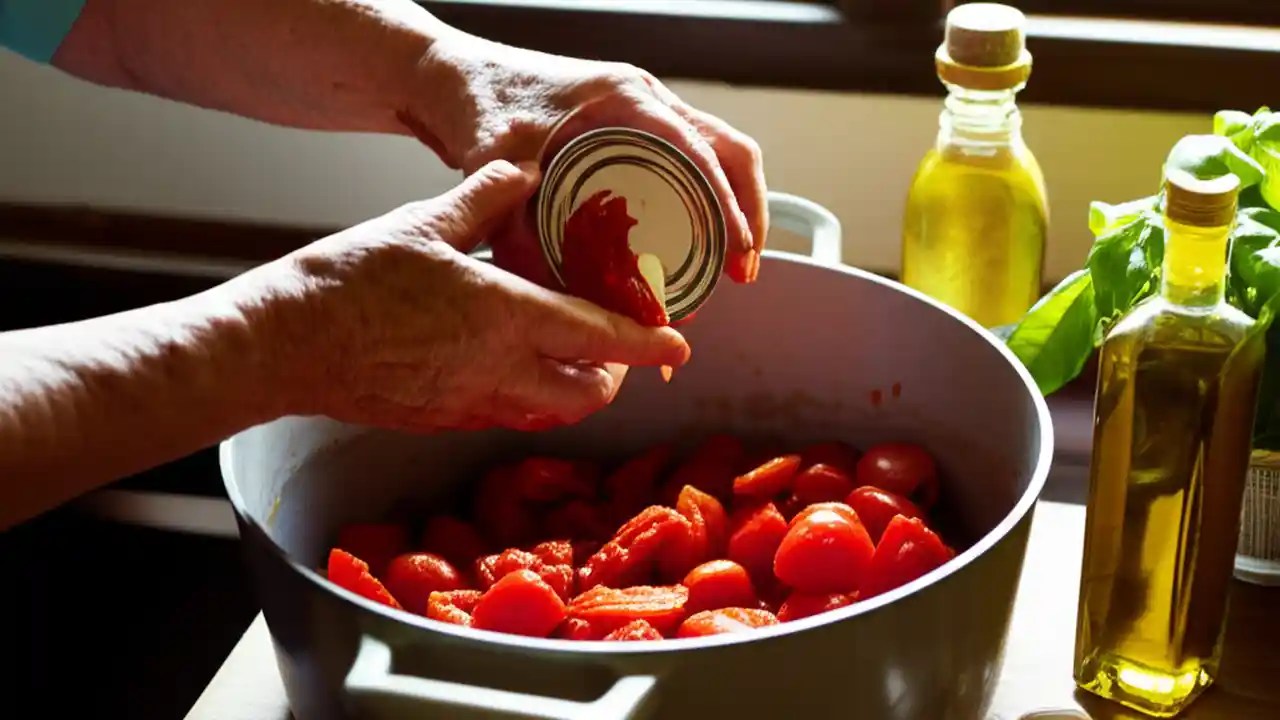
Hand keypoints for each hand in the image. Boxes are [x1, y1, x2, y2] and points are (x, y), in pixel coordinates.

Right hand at [251, 160, 689, 432]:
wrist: (286, 344)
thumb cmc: (350, 279)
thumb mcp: (424, 223)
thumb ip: (484, 200)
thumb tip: (522, 174)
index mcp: (502, 317)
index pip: (599, 339)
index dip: (647, 345)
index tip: (678, 346)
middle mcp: (497, 372)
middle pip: (587, 394)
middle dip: (614, 376)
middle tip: (614, 348)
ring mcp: (471, 405)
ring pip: (550, 412)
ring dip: (574, 390)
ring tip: (568, 355)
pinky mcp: (445, 421)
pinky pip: (509, 416)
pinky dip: (530, 397)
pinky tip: (511, 365)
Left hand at [414, 31, 767, 286]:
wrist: (453, 77)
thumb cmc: (477, 108)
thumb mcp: (497, 175)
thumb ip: (522, 235)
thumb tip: (558, 301)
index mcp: (624, 99)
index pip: (702, 150)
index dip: (729, 206)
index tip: (737, 253)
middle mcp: (644, 97)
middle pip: (730, 148)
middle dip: (748, 210)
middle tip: (742, 270)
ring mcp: (643, 107)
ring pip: (717, 150)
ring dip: (733, 204)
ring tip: (729, 264)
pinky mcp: (633, 122)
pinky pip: (690, 155)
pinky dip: (706, 194)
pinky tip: (694, 237)